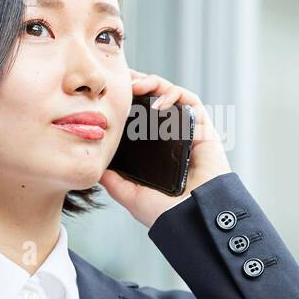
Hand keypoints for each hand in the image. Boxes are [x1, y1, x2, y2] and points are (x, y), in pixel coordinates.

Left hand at [98, 69, 232, 228]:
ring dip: (155, 84)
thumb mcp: (130, 194)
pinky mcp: (204, 128)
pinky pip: (191, 101)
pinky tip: (158, 102)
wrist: (192, 218)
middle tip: (121, 80)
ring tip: (137, 86)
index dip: (128, 100)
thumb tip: (95, 166)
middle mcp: (173, 137)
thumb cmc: (166, 211)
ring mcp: (188, 131)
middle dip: (139, 84)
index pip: (141, 116)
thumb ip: (113, 180)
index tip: (111, 92)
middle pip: (156, 99)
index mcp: (156, 150)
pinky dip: (174, 94)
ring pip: (172, 95)